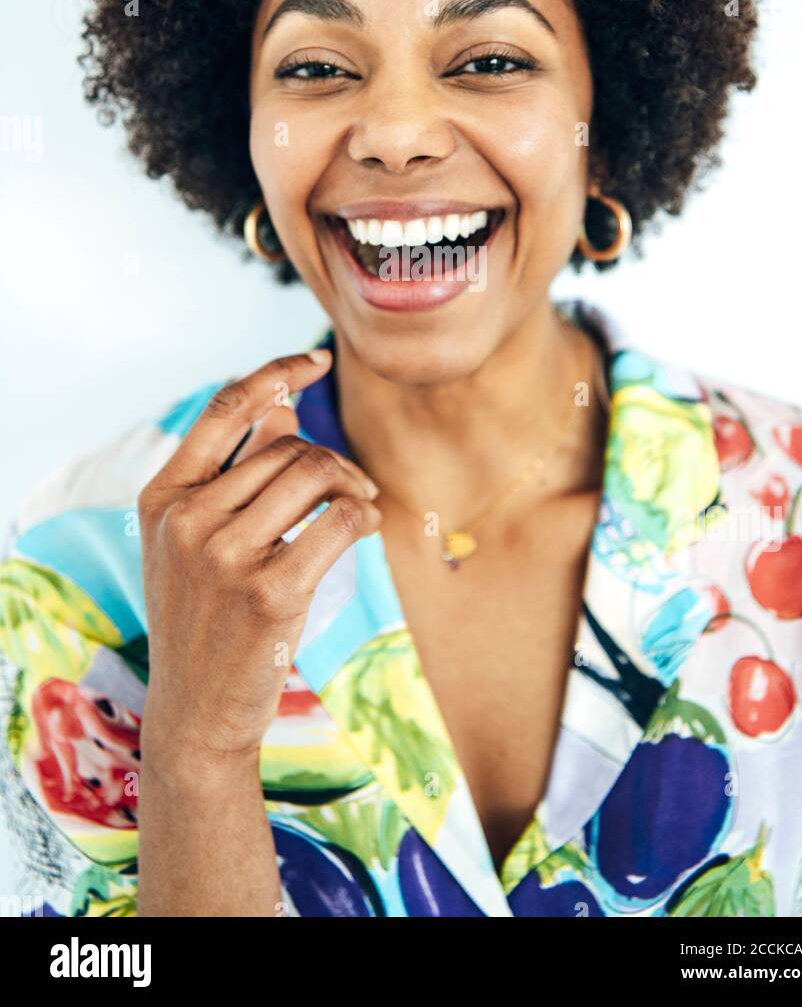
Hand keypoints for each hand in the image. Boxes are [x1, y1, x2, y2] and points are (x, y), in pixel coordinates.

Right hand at [136, 350, 380, 778]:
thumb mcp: (197, 540)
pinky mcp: (271, 591)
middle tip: (352, 488)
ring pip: (316, 473)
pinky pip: (341, 519)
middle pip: (286, 445)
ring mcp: (225, 555)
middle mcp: (187, 520)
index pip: (223, 410)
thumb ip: (235, 472)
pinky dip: (365, 516)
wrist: (196, 713)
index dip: (274, 374)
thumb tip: (281, 405)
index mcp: (163, 498)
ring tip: (360, 508)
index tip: (315, 361)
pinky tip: (366, 529)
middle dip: (330, 459)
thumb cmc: (205, 617)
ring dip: (352, 484)